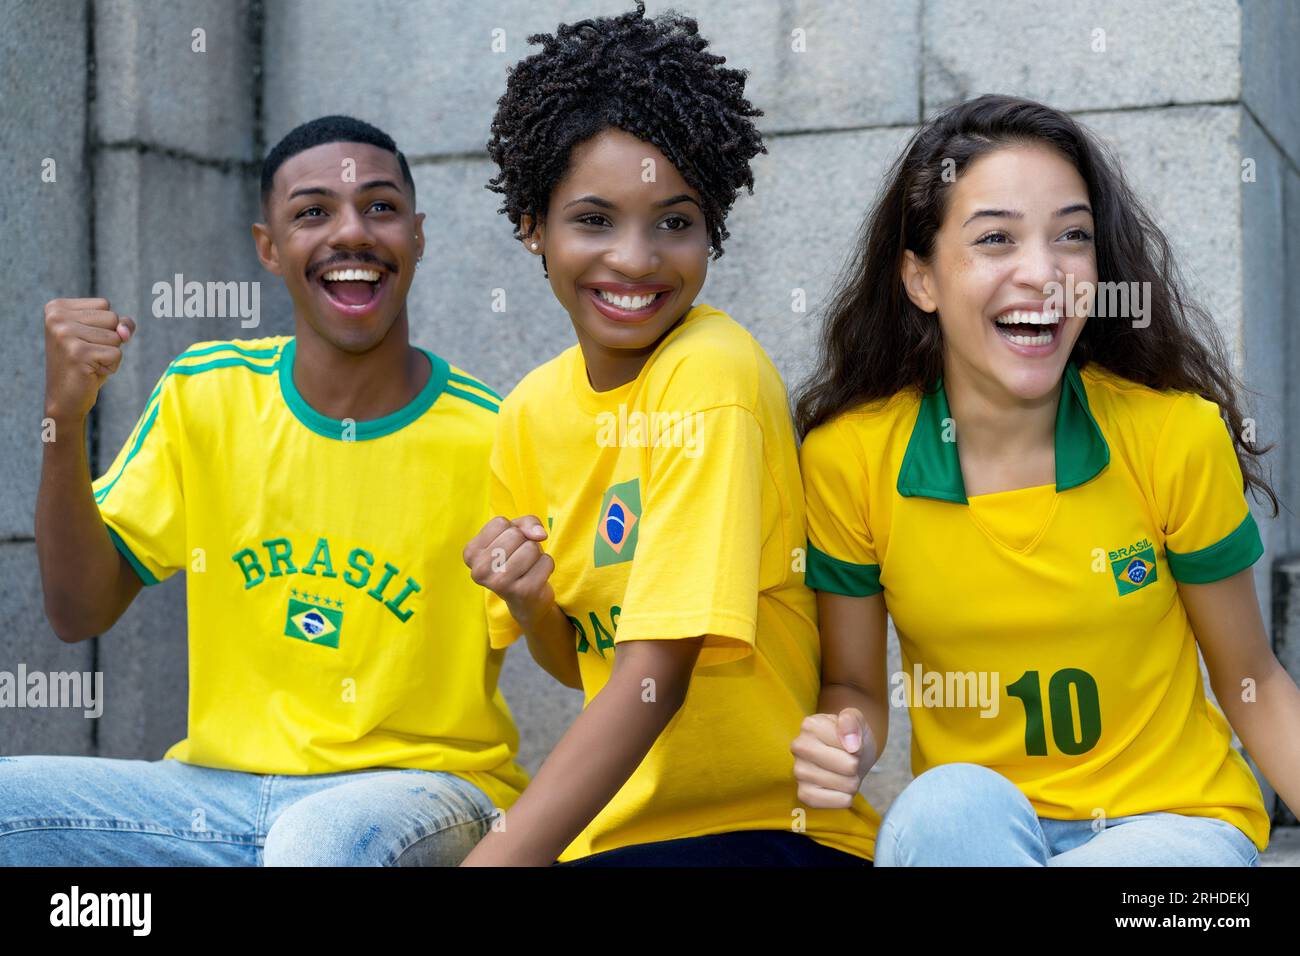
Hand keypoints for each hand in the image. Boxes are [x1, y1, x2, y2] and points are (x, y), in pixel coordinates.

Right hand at [43, 298, 135, 421]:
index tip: (84, 340)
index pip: (104, 304)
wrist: (64, 398)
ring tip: (89, 362)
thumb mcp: (102, 336)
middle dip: (109, 340)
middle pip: (112, 318)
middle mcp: (57, 317)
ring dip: (110, 354)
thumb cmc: (85, 364)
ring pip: (116, 336)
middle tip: (88, 354)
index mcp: (57, 307)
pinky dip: (111, 366)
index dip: (105, 326)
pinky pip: (116, 354)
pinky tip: (91, 371)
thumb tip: (124, 332)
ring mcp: (65, 334)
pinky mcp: (78, 353)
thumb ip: (120, 324)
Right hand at [463, 515, 554, 628]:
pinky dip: (546, 565)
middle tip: (520, 559)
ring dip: (536, 554)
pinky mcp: (522, 592)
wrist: (525, 601)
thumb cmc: (517, 560)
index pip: (500, 523)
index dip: (512, 529)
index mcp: (470, 553)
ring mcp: (500, 583)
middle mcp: (479, 570)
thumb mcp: (516, 534)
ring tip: (528, 568)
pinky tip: (536, 577)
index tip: (508, 546)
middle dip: (525, 542)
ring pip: (531, 548)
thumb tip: (540, 534)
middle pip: (515, 535)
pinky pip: (545, 561)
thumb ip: (527, 523)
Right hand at [791, 707, 877, 808]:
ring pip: (844, 785)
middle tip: (848, 762)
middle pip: (849, 766)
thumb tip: (851, 744)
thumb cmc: (851, 738)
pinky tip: (838, 789)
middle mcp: (798, 747)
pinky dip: (844, 799)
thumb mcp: (858, 721)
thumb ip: (852, 721)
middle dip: (856, 766)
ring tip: (843, 774)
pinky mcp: (803, 794)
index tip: (850, 745)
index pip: (849, 745)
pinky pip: (834, 803)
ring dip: (852, 783)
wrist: (848, 757)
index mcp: (810, 725)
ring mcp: (798, 772)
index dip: (858, 747)